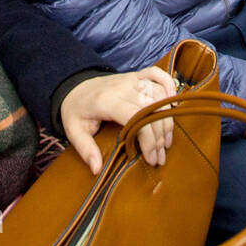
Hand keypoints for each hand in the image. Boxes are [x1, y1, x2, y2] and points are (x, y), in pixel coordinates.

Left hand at [60, 67, 175, 174]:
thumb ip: (86, 150)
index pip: (136, 116)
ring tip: (166, 142)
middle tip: (160, 157)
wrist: (74, 86)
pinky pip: (158, 75)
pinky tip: (172, 104)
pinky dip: (169, 85)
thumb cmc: (76, 111)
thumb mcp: (74, 131)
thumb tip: (97, 170)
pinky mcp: (136, 76)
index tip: (151, 158)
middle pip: (151, 109)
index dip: (148, 139)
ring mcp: (131, 79)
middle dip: (160, 136)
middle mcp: (122, 87)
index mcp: (106, 101)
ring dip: (167, 119)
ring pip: (159, 95)